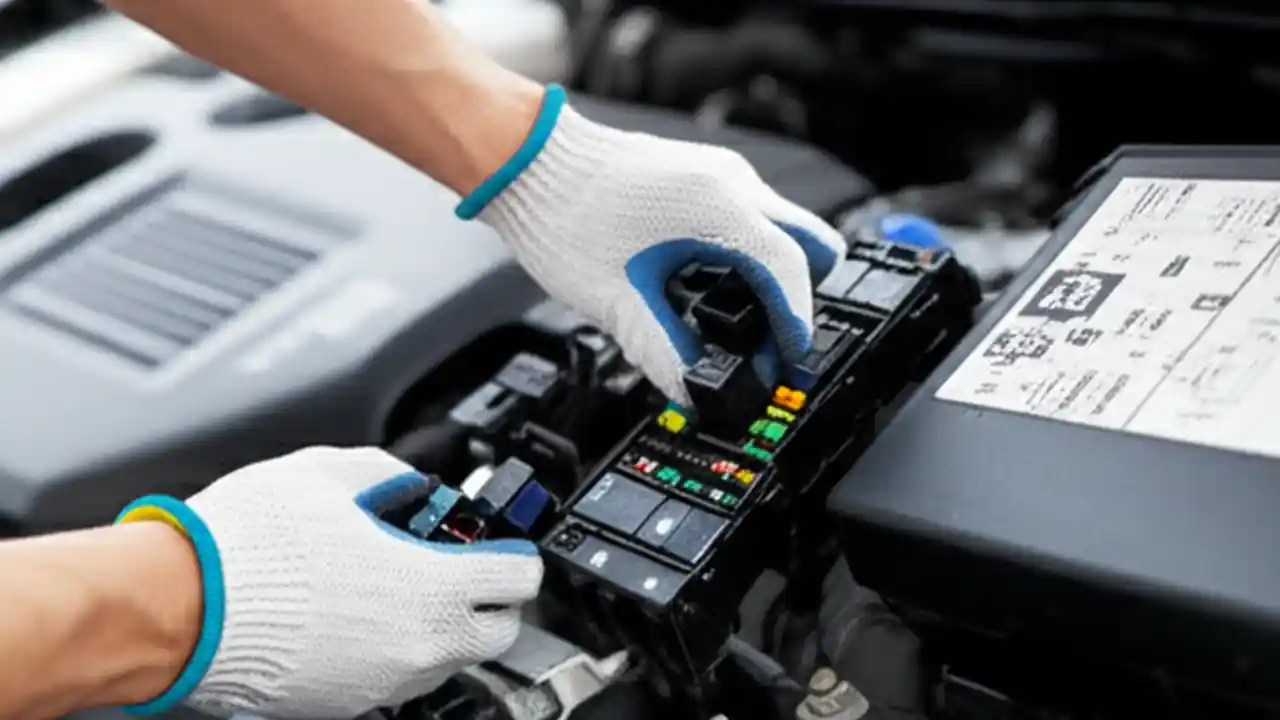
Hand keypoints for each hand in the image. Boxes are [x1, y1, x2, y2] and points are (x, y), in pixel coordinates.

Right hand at [116, 447, 541, 717]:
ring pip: (448, 661)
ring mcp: (385, 682)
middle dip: (489, 601)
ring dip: (443, 627)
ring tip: (399, 588)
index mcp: (430, 585)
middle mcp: (419, 644)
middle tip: (463, 571)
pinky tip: (360, 618)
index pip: (519, 580)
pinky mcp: (347, 705)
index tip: (505, 548)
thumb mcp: (328, 474)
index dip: (517, 555)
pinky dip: (396, 651)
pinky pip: (397, 679)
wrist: (180, 608)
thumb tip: (410, 481)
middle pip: (497, 633)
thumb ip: (387, 474)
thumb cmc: (249, 544)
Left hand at [458, 85, 845, 404]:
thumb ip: (664, 355)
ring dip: (768, 281)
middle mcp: (731, 183)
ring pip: (780, 232)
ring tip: (732, 330)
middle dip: (795, 301)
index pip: (790, 273)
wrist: (526, 162)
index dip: (795, 326)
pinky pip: (750, 222)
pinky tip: (708, 293)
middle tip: (766, 348)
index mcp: (721, 208)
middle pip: (806, 248)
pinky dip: (745, 260)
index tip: (787, 364)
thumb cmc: (563, 216)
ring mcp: (719, 175)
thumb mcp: (616, 304)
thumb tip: (692, 393)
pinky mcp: (701, 179)